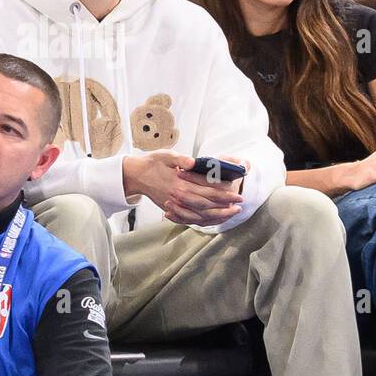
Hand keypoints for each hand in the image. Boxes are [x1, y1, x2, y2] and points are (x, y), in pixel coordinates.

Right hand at [123, 152, 244, 225]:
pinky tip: (214, 219)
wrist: (135, 175)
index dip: (223, 195)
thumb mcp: (165, 155)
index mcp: (179, 184)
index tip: (237, 194)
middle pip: (206, 206)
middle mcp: (178, 197)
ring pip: (199, 215)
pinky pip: (190, 219)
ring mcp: (174, 205)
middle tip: (240, 205)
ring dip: (216, 216)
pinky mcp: (172, 208)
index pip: (206, 192)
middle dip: (225, 207)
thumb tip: (193, 162)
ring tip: (231, 214)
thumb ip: (180, 159)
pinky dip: (203, 220)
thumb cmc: (152, 163)